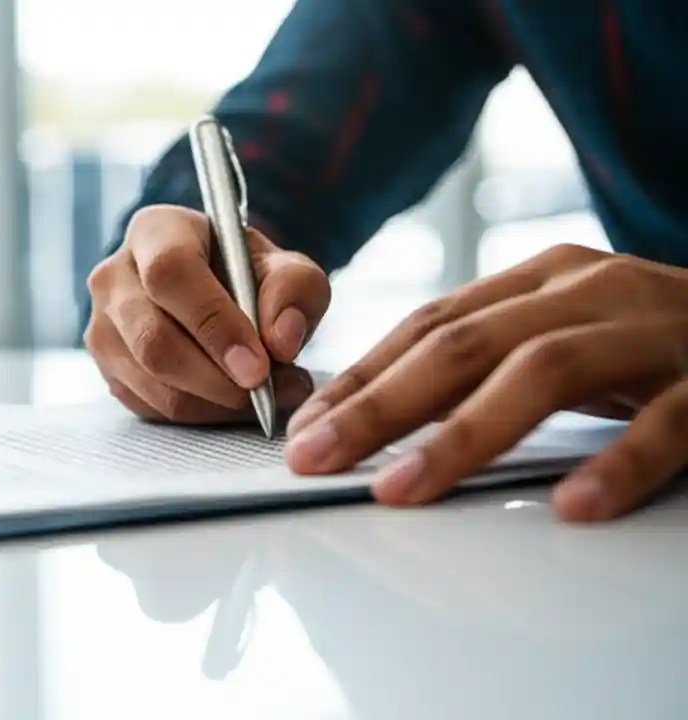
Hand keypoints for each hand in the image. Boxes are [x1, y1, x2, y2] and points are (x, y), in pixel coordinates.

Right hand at [84, 205, 330, 422]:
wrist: (215, 291)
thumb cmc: (246, 273)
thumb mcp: (285, 266)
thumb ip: (293, 290)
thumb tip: (280, 340)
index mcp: (155, 231)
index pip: (170, 273)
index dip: (214, 323)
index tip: (257, 365)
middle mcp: (114, 275)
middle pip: (153, 337)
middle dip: (215, 377)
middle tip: (265, 390)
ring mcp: (102, 325)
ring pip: (150, 379)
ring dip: (212, 402)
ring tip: (263, 397)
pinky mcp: (107, 367)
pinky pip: (149, 404)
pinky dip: (198, 413)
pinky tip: (232, 403)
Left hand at [284, 244, 687, 521]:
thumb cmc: (651, 343)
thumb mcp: (560, 334)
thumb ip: (486, 360)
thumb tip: (379, 410)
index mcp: (540, 280)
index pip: (428, 324)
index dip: (361, 377)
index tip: (304, 428)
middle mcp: (587, 290)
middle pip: (463, 342)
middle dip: (379, 404)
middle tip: (315, 457)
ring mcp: (653, 330)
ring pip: (544, 371)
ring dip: (463, 434)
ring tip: (402, 489)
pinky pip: (666, 422)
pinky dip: (617, 463)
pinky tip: (572, 506)